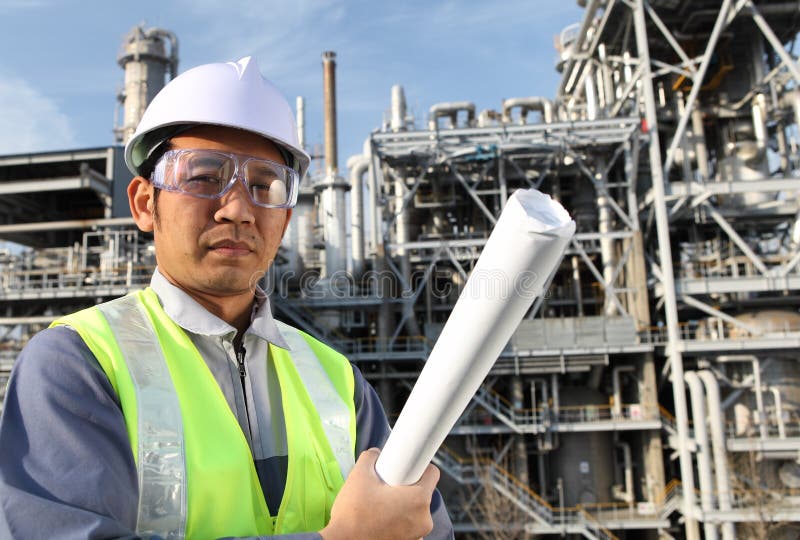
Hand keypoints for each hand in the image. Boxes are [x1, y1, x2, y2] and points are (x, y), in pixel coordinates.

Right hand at [320, 447, 439, 539]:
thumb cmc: (353, 514)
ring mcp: (417, 535)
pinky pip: (409, 526)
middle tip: (387, 486)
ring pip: (416, 511)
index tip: (407, 467)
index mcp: (419, 499)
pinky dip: (400, 521)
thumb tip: (375, 454)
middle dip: (407, 487)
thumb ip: (370, 458)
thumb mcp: (359, 476)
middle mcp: (424, 519)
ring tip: (382, 505)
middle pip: (423, 493)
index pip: (432, 474)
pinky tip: (382, 519)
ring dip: (403, 506)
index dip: (419, 466)